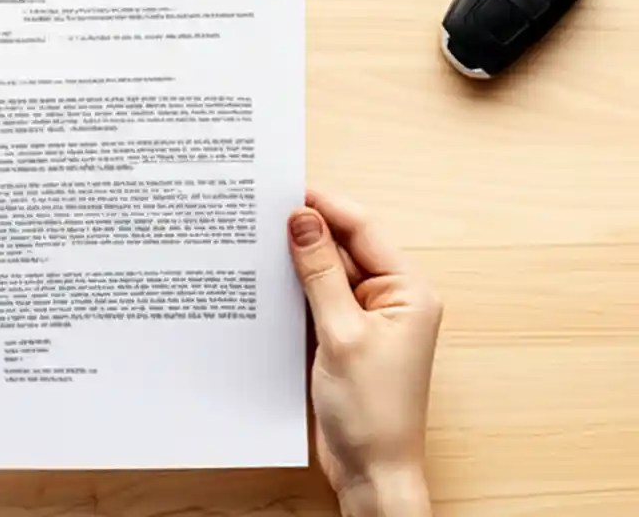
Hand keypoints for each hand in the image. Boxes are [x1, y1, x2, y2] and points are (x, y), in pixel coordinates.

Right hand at [287, 191, 441, 516]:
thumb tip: (302, 220)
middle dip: (304, 230)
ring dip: (295, 261)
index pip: (363, 230)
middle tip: (258, 210)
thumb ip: (320, 273)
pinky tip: (263, 282)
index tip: (285, 188)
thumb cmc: (372, 413)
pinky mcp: (342, 338)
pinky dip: (292, 290)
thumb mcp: (341, 334)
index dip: (324, 205)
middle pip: (343, 247)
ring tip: (253, 241)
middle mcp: (391, 299)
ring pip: (325, 273)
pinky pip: (315, 300)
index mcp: (408, 291)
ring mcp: (365, 319)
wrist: (371, 472)